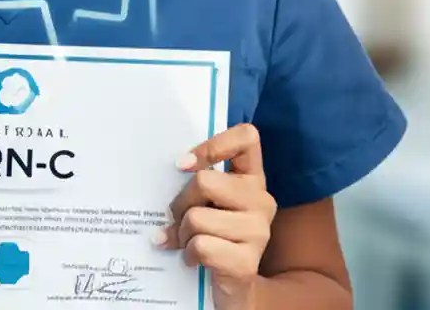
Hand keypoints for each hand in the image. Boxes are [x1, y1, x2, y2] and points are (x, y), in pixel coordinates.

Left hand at [158, 124, 276, 309]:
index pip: (247, 137)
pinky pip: (201, 246)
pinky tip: (192, 259)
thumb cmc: (212, 237)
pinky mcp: (247, 262)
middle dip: (181, 202)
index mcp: (252, 179)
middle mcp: (262, 201)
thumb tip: (167, 172)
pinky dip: (188, 254)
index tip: (184, 165)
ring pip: (197, 217)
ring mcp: (259, 232)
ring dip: (182, 233)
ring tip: (186, 242)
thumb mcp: (208, 205)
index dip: (213, 144)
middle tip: (178, 218)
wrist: (235, 290)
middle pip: (205, 181)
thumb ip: (197, 185)